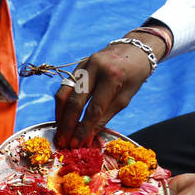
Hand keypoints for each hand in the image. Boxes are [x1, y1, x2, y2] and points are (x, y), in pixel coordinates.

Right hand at [54, 29, 167, 148]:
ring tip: (60, 131)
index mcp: (112, 77)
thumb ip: (106, 116)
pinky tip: (61, 116)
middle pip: (75, 101)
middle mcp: (94, 68)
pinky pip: (65, 86)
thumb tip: (88, 136)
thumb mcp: (126, 98)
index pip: (94, 109)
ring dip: (60, 115)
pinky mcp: (78, 65)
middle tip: (64, 142)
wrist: (134, 49)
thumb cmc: (133, 76)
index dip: (84, 129)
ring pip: (64, 93)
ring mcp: (83, 65)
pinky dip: (62, 103)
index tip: (78, 144)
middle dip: (68, 125)